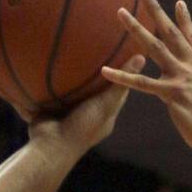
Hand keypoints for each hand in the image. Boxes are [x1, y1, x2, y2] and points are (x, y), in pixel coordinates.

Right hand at [22, 54, 145, 158]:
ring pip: (73, 90)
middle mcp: (87, 114)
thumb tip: (142, 56)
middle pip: (95, 89)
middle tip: (98, 45)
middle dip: (95, 71)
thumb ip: (121, 82)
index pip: (117, 92)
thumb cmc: (82, 127)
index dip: (122, 74)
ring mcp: (68, 112)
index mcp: (104, 116)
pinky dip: (51, 80)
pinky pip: (52, 91)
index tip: (125, 53)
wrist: (50, 146)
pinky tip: (50, 63)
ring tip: (73, 49)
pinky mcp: (50, 109)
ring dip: (71, 75)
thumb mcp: (106, 103)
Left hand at [100, 0, 191, 156]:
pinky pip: (141, 83)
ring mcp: (183, 77)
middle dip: (157, 12)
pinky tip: (106, 70)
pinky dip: (122, 76)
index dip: (185, 20)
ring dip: (136, 28)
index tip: (178, 3)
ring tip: (121, 14)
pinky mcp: (172, 93)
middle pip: (172, 33)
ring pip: (154, 47)